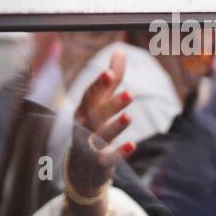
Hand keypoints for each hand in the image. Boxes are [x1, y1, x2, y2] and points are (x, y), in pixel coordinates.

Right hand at [66, 48, 135, 195]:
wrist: (83, 165)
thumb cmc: (94, 126)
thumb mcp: (101, 102)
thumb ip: (112, 80)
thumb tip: (120, 50)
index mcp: (84, 109)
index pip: (91, 94)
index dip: (99, 84)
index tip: (109, 72)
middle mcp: (84, 125)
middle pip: (96, 114)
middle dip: (111, 104)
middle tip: (130, 93)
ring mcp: (90, 144)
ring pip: (101, 135)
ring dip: (115, 126)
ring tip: (129, 116)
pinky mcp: (99, 162)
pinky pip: (108, 157)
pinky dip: (119, 152)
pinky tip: (132, 145)